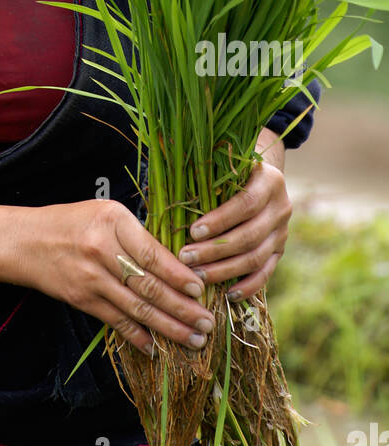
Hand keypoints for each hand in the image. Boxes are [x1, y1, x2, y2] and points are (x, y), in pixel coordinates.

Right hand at [21, 199, 216, 358]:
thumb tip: (177, 264)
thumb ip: (137, 235)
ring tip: (193, 338)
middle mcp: (102, 249)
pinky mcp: (81, 299)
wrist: (25, 241)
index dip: (179, 275)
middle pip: (149, 286)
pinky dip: (137, 336)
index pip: (152, 254)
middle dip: (183, 308)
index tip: (201, 289)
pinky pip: (116, 321)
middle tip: (208, 323)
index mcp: (113, 221)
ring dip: (168, 327)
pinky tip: (156, 347)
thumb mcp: (105, 213)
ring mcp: (90, 278)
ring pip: (137, 309)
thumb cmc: (70, 222)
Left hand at [177, 128, 291, 300]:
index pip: (246, 203)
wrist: (258, 179)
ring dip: (225, 270)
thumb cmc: (226, 170)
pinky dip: (248, 286)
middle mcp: (281, 206)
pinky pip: (266, 273)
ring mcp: (283, 231)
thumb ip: (199, 162)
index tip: (192, 231)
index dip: (220, 219)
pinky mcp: (280, 251)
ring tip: (197, 276)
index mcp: (269, 180)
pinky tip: (227, 294)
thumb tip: (163, 151)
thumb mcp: (220, 162)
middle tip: (186, 258)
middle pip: (250, 235)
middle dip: (216, 250)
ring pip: (256, 257)